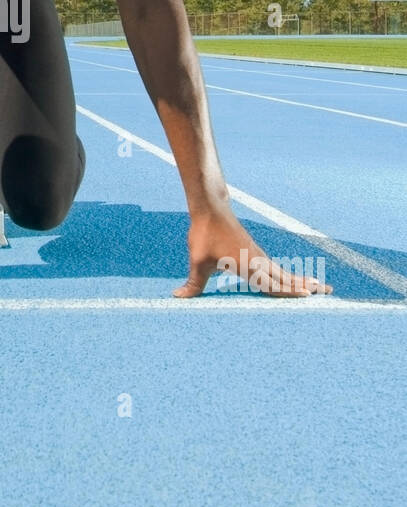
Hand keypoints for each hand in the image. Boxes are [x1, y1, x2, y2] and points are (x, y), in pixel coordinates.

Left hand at [173, 207, 332, 298]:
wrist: (211, 209)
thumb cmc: (205, 235)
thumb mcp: (197, 261)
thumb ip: (193, 283)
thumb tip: (178, 297)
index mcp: (249, 265)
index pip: (272, 283)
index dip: (290, 291)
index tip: (309, 295)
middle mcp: (258, 261)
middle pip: (287, 278)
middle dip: (307, 286)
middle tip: (329, 292)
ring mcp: (259, 256)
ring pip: (285, 273)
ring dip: (303, 281)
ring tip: (322, 287)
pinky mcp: (255, 253)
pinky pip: (277, 268)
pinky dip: (290, 276)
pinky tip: (293, 279)